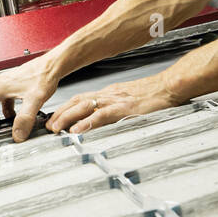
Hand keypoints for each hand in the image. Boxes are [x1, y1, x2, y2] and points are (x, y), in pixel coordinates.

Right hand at [0, 54, 59, 141]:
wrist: (52, 65)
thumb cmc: (43, 75)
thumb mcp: (34, 100)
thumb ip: (25, 118)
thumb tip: (17, 134)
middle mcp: (0, 84)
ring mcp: (7, 84)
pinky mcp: (14, 84)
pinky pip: (3, 99)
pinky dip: (3, 109)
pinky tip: (13, 116)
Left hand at [46, 72, 183, 134]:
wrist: (170, 86)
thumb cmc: (154, 94)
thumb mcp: (129, 100)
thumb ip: (116, 108)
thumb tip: (103, 120)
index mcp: (109, 93)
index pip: (80, 99)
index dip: (64, 108)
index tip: (53, 118)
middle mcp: (108, 95)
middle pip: (77, 102)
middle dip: (60, 114)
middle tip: (47, 126)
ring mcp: (115, 101)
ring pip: (84, 107)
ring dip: (67, 118)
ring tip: (55, 129)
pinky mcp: (125, 108)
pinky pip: (102, 116)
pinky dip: (87, 123)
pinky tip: (77, 130)